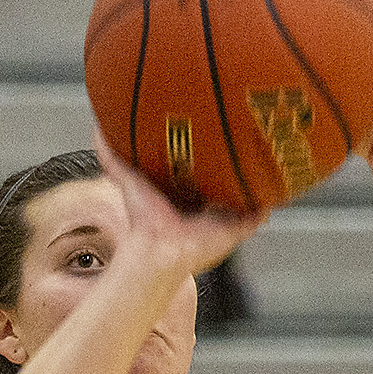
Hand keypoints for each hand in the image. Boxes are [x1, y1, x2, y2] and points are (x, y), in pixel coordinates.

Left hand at [92, 127, 265, 283]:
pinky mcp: (238, 229)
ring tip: (268, 156)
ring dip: (256, 181)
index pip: (201, 172)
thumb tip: (96, 127)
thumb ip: (112, 156)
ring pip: (247, 196)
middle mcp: (208, 207)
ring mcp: (225, 218)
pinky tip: (276, 182)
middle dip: (236, 165)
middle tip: (246, 138)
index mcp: (187, 196)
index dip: (208, 155)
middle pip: (227, 183)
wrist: (160, 247)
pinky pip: (260, 213)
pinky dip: (268, 200)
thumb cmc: (144, 219)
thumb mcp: (127, 179)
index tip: (213, 132)